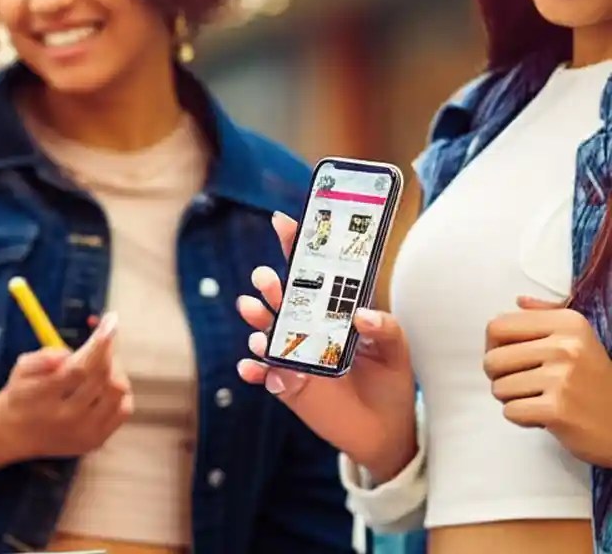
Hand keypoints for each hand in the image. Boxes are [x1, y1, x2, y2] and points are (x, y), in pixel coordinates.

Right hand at [0, 313, 133, 459]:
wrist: (18, 434)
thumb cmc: (22, 393)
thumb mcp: (21, 369)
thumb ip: (41, 359)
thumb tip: (66, 354)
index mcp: (44, 398)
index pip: (78, 368)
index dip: (99, 343)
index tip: (110, 322)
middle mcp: (66, 418)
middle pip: (100, 377)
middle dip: (108, 350)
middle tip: (105, 336)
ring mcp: (84, 432)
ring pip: (116, 392)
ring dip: (115, 370)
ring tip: (102, 362)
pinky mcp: (97, 440)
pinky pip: (124, 410)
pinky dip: (120, 392)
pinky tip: (106, 384)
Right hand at [236, 212, 417, 481]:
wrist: (385, 432)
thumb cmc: (391, 383)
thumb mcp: (398, 352)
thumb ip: (387, 329)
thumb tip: (362, 315)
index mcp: (334, 311)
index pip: (313, 272)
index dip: (297, 245)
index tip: (283, 221)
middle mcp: (308, 328)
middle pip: (281, 297)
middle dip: (270, 284)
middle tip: (269, 279)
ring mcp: (293, 355)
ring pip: (266, 330)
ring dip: (258, 321)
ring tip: (258, 320)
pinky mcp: (286, 384)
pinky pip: (263, 373)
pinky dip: (255, 368)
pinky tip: (255, 366)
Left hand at [485, 296, 611, 466]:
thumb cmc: (593, 382)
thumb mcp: (579, 339)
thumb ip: (547, 316)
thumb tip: (520, 300)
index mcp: (568, 323)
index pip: (497, 327)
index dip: (493, 346)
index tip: (511, 358)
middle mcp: (566, 346)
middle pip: (492, 359)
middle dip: (500, 377)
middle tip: (525, 384)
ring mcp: (562, 378)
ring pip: (498, 388)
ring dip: (512, 399)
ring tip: (539, 399)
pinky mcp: (558, 409)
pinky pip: (510, 411)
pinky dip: (522, 418)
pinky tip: (545, 416)